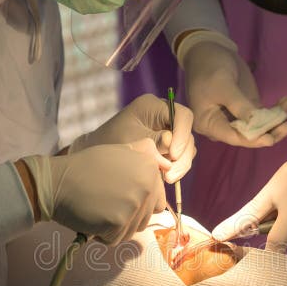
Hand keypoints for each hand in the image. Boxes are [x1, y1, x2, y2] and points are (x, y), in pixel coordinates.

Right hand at [22, 138, 166, 244]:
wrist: (57, 182)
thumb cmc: (86, 167)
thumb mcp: (119, 152)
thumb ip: (144, 156)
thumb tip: (166, 164)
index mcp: (149, 169)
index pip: (158, 202)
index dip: (137, 204)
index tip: (119, 197)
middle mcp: (146, 186)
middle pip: (145, 219)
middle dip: (126, 217)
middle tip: (105, 203)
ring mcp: (134, 205)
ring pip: (132, 232)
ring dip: (115, 228)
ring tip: (99, 210)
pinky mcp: (118, 222)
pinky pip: (116, 239)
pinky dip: (103, 235)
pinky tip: (92, 219)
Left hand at [70, 94, 195, 183]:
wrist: (99, 154)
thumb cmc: (111, 142)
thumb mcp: (131, 140)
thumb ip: (153, 141)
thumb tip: (170, 141)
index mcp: (154, 106)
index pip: (182, 116)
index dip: (182, 134)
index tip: (173, 155)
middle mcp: (165, 116)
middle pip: (187, 134)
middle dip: (182, 156)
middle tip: (170, 175)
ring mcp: (168, 132)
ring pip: (187, 148)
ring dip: (181, 165)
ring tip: (167, 179)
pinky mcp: (169, 147)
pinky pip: (181, 157)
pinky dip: (177, 168)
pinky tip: (165, 178)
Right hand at [183, 39, 286, 146]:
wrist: (210, 52)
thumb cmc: (210, 68)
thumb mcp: (222, 85)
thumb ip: (238, 105)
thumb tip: (254, 123)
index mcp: (210, 124)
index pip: (233, 137)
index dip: (252, 140)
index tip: (270, 139)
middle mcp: (224, 127)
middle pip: (249, 136)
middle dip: (270, 131)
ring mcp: (238, 119)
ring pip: (260, 128)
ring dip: (278, 120)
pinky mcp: (249, 110)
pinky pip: (265, 116)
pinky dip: (278, 111)